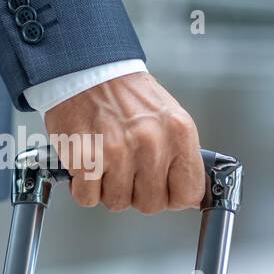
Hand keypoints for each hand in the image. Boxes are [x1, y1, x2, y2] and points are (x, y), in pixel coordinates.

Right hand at [44, 73, 204, 212]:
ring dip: (108, 188)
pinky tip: (88, 165)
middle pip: (151, 204)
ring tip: (106, 161)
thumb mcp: (169, 117)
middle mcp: (151, 142)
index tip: (165, 191)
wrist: (87, 69)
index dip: (174, 197)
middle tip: (128, 170)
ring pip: (118, 203)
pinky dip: (83, 187)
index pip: (189, 192)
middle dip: (137, 193)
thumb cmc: (125, 94)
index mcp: (178, 132)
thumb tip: (189, 195)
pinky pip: (87, 197)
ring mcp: (118, 151)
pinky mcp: (85, 157)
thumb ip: (180, 156)